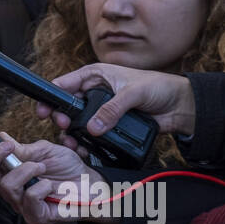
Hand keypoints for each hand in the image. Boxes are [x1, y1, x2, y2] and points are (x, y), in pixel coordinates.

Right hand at [0, 135, 107, 223]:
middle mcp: (11, 189)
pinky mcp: (35, 216)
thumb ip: (21, 148)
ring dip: (25, 170)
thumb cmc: (68, 169)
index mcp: (9, 171)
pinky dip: (39, 187)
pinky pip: (28, 200)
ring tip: (41, 167)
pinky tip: (49, 185)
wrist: (91, 185)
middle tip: (10, 149)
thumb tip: (0, 137)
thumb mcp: (44, 151)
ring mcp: (21, 204)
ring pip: (6, 185)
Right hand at [33, 63, 195, 138]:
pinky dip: (86, 142)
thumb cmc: (159, 87)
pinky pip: (92, 134)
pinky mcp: (111, 125)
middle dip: (61, 118)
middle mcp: (96, 92)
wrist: (180, 106)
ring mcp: (102, 110)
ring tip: (72, 142)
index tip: (44, 110)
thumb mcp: (133, 93)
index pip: (66, 83)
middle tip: (63, 127)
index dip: (52, 96)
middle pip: (68, 106)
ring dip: (72, 134)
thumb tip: (93, 127)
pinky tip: (84, 149)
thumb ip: (112, 109)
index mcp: (96, 75)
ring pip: (78, 122)